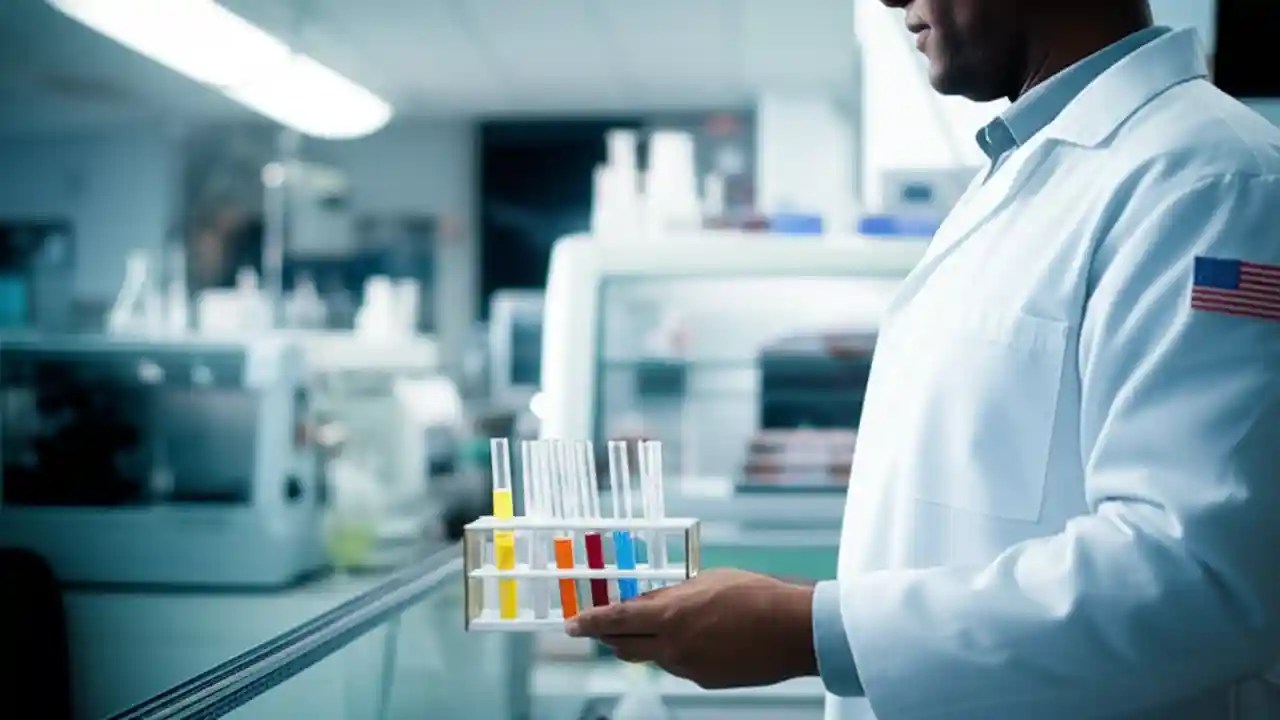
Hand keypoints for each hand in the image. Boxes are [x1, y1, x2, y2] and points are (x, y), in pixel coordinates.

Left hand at [565, 569, 817, 688]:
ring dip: (652, 642)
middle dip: (611, 636)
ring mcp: (688, 668)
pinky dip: (682, 651)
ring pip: (655, 656)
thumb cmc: (754, 595)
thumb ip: (673, 595)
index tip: (571, 625)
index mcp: (669, 616)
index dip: (589, 623)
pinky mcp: (705, 681)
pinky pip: (681, 665)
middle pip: (625, 647)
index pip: (615, 621)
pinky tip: (705, 637)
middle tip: (606, 626)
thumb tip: (653, 603)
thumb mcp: (706, 581)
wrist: (792, 630)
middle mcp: (672, 647)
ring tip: (676, 622)